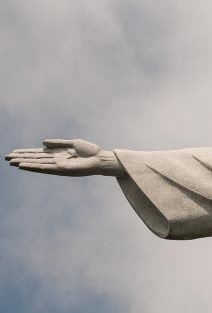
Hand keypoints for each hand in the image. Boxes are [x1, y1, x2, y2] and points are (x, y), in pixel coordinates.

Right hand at [5, 139, 121, 175]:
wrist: (100, 159)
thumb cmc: (90, 151)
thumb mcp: (73, 143)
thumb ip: (58, 143)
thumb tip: (42, 143)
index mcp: (58, 153)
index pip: (38, 153)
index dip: (26, 152)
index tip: (14, 152)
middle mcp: (55, 160)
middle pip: (34, 158)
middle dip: (21, 157)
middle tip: (6, 157)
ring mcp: (56, 165)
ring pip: (36, 164)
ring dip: (23, 162)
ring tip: (11, 162)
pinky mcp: (60, 170)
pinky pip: (44, 168)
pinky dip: (33, 167)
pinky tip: (23, 166)